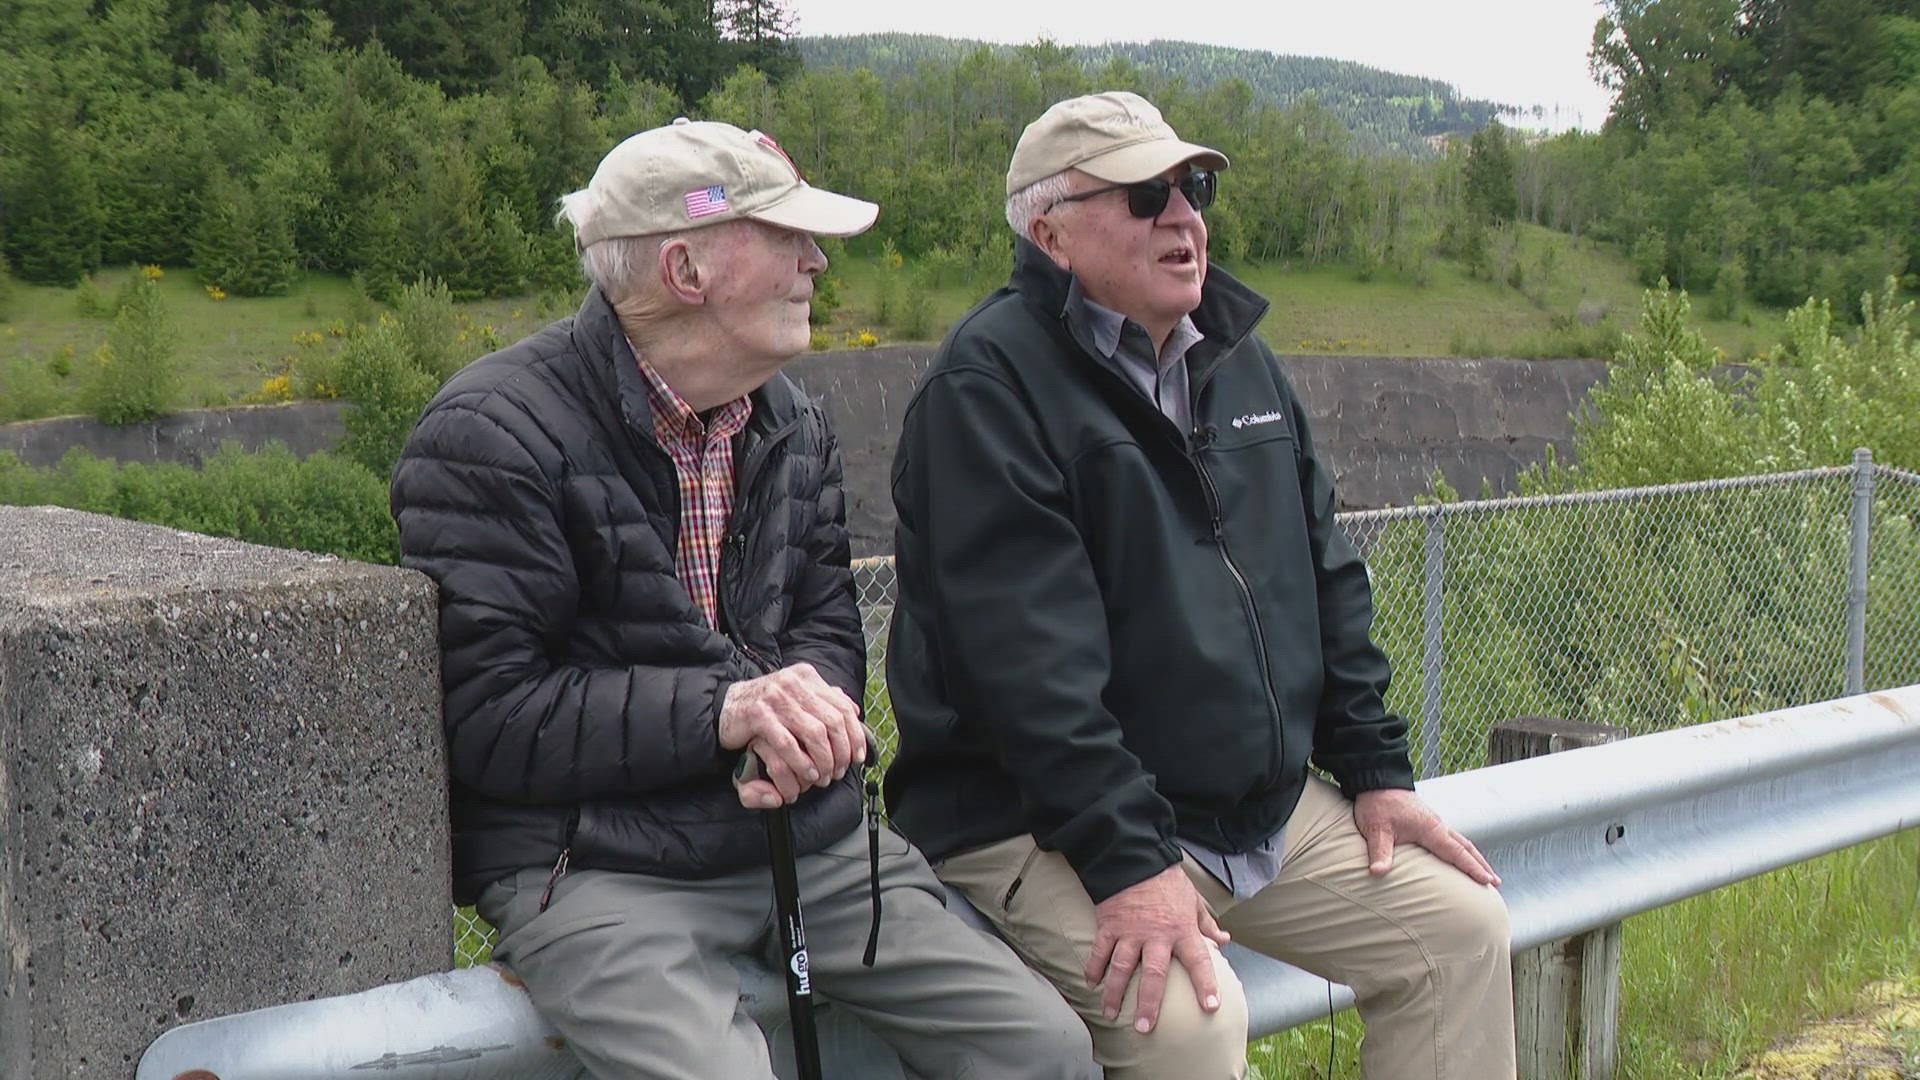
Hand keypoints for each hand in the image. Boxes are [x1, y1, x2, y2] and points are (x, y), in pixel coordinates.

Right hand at [718, 662, 863, 808]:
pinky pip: (787, 743)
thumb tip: (854, 710)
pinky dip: (801, 762)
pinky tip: (807, 774)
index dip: (855, 735)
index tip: (858, 757)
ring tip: (824, 777)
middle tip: (839, 772)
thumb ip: (825, 701)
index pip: (843, 707)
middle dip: (841, 752)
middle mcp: (793, 683)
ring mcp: (775, 697)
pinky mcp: (758, 715)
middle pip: (832, 722)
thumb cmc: (768, 708)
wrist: (727, 706)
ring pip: (814, 733)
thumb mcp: (798, 698)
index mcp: (807, 677)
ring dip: (824, 760)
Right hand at [1084, 864, 1231, 1033]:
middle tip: (1145, 1028)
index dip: (1206, 983)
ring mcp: (1130, 931)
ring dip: (1115, 993)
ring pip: (1121, 968)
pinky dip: (1094, 967)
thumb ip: (1206, 924)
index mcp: (1181, 929)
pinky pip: (1100, 950)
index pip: (1198, 960)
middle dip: (1149, 1003)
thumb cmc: (1167, 880)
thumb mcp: (1193, 900)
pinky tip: (1090, 984)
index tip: (1210, 1006)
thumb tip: (1224, 940)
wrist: (1135, 856)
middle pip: (1153, 974)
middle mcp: (1156, 935)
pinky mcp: (1110, 925)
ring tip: (1110, 1014)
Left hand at [1352, 788, 1499, 885]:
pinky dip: (1462, 849)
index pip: (1457, 852)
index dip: (1472, 868)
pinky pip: (1451, 838)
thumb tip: (1377, 872)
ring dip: (1474, 857)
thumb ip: (1379, 851)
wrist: (1377, 781)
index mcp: (1431, 829)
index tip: (1487, 881)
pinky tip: (1460, 856)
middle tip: (1495, 882)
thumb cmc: (1378, 804)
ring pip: (1461, 842)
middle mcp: (1437, 825)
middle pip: (1466, 847)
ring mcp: (1434, 822)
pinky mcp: (1427, 821)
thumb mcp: (1376, 829)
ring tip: (1485, 872)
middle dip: (1481, 865)